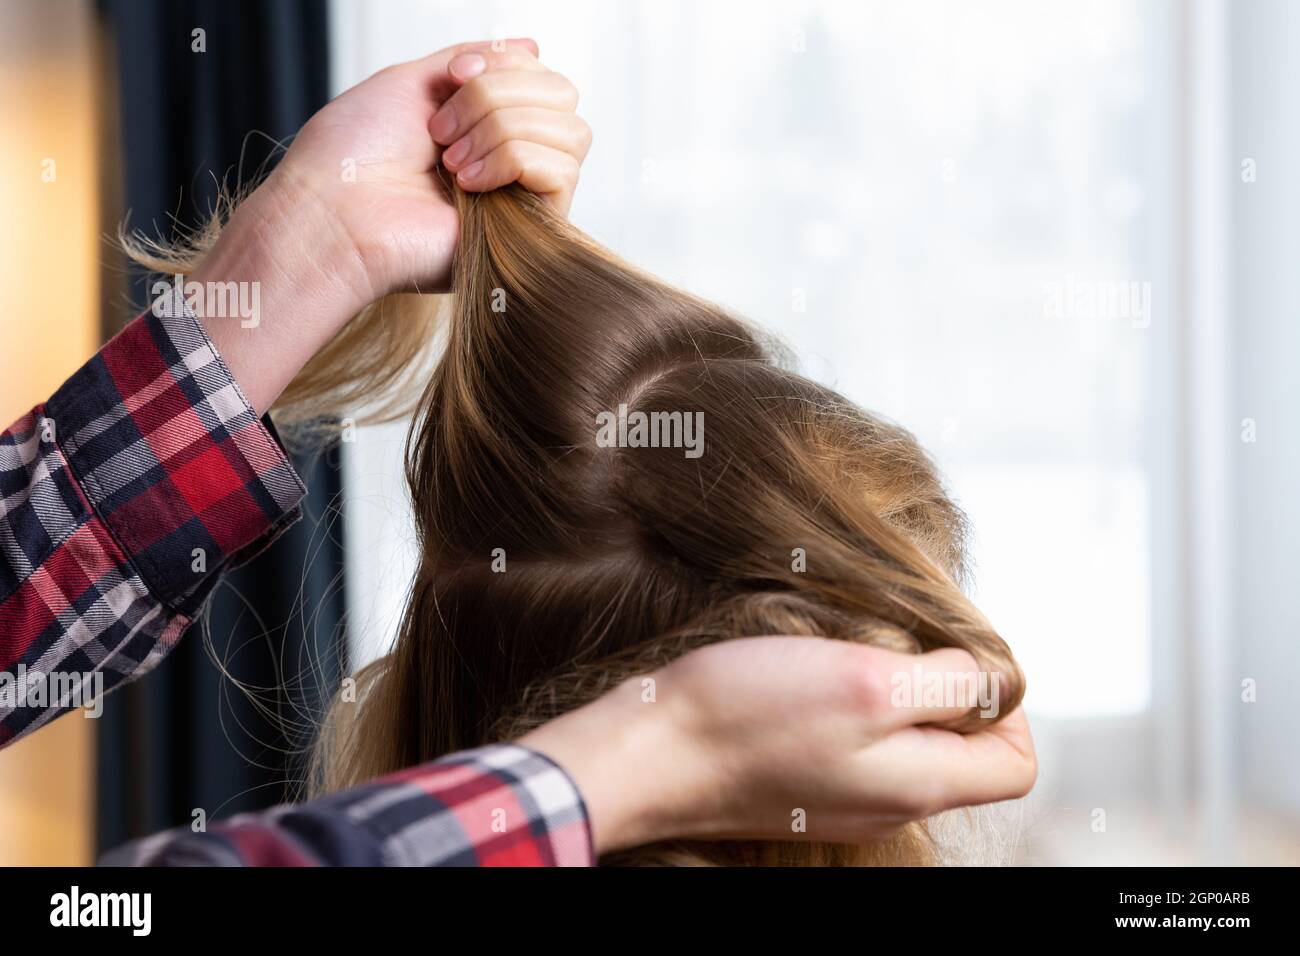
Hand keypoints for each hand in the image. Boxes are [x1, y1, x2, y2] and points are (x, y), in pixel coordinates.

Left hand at [190, 39, 590, 413]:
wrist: (334, 215)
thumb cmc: (354, 157)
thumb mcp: (416, 80)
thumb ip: (476, 60)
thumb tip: (534, 46)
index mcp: (486, 125)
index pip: (543, 78)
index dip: (506, 64)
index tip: (453, 78)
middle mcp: (511, 160)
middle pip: (562, 97)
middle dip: (499, 96)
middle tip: (442, 129)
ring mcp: (523, 196)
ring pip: (569, 132)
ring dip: (500, 128)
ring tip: (450, 160)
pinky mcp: (531, 230)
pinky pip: (561, 171)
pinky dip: (510, 161)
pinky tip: (467, 184)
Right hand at [519, 636, 1036, 854]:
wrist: (652, 754)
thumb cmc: (751, 716)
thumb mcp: (868, 683)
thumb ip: (947, 685)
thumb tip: (995, 680)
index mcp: (921, 785)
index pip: (1016, 765)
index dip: (1008, 706)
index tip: (958, 658)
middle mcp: (890, 803)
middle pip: (961, 752)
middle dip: (945, 689)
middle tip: (896, 644)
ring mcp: (843, 799)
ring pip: (905, 745)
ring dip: (893, 695)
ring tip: (847, 657)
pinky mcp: (802, 786)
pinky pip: (854, 748)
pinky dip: (849, 709)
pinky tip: (806, 682)